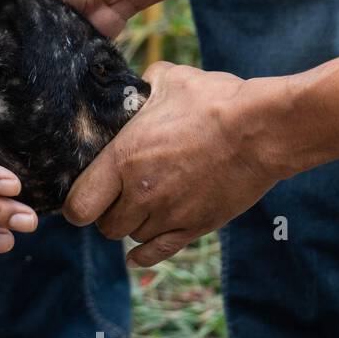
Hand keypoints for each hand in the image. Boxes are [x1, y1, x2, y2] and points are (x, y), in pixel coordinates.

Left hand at [63, 62, 286, 266]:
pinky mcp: (195, 227)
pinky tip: (135, 256)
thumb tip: (138, 84)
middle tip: (115, 198)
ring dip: (132, 226)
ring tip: (140, 208)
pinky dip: (144, 256)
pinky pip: (158, 253)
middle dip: (106, 213)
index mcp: (123, 158)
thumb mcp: (170, 81)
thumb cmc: (215, 102)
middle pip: (105, 225)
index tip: (84, 194)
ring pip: (132, 237)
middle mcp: (140, 193)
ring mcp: (168, 214)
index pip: (78, 205)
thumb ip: (145, 86)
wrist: (262, 129)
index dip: (76, 204)